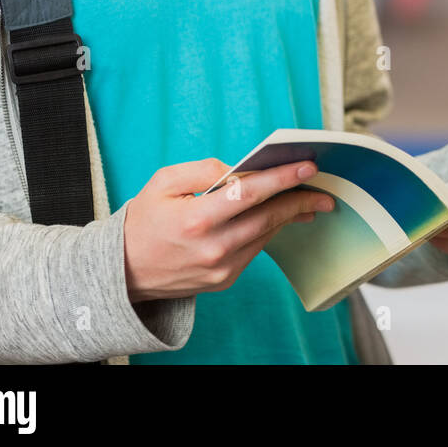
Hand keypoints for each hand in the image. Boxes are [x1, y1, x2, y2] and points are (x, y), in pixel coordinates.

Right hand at [123, 158, 334, 302]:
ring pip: (265, 233)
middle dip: (299, 199)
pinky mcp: (225, 280)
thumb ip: (204, 170)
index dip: (281, 178)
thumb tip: (241, 169)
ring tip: (310, 200)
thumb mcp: (163, 182)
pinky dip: (268, 230)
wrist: (124, 271)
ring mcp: (221, 268)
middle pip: (268, 217)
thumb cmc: (144, 220)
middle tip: (324, 187)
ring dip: (289, 215)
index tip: (307, 166)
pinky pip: (255, 248)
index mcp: (195, 219)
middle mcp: (212, 247)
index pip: (249, 193)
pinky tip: (281, 217)